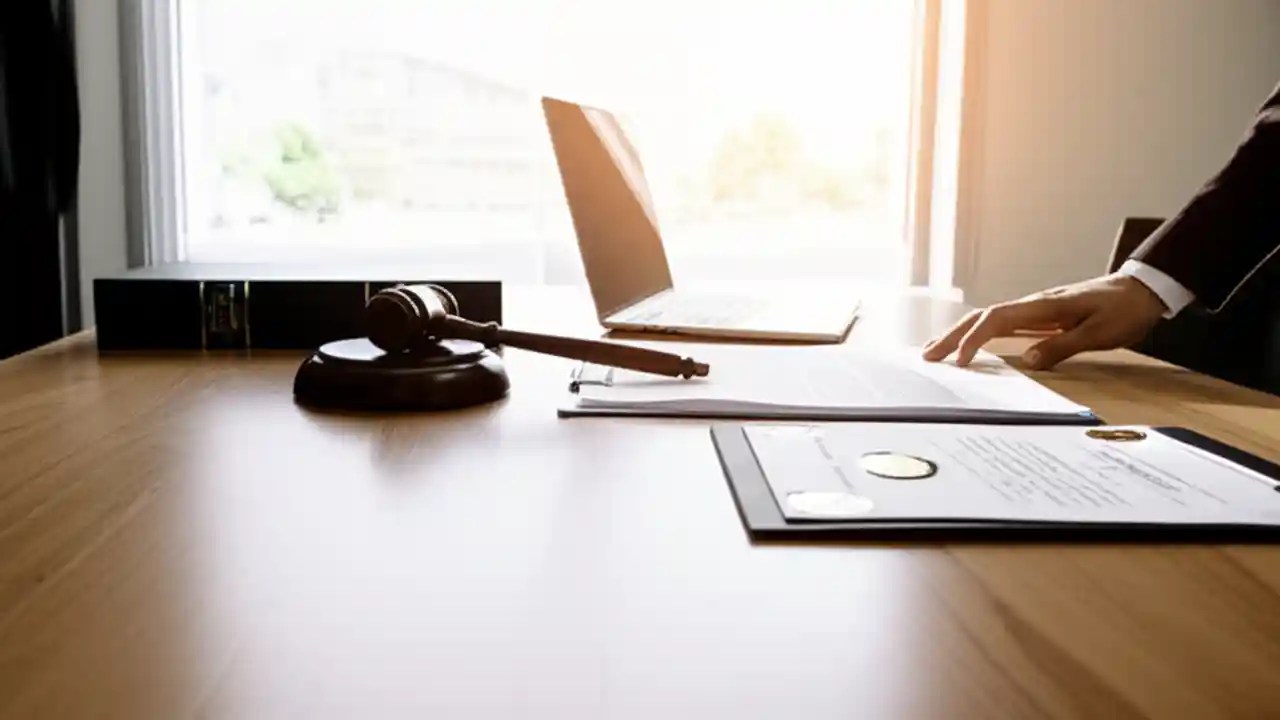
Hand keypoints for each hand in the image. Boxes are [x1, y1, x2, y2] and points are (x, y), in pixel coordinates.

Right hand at [922, 273, 1167, 369]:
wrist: (1143, 289)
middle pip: (982, 316)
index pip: (997, 319)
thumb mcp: (1100, 333)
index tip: (960, 362)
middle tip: (926, 355)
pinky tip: (970, 344)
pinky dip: (978, 333)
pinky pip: (1001, 324)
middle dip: (952, 335)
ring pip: (987, 318)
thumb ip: (1063, 346)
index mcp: (1043, 306)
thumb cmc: (1124, 310)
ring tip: (936, 350)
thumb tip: (1028, 360)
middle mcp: (1032, 304)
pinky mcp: (1039, 316)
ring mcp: (1034, 309)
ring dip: (960, 334)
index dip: (975, 340)